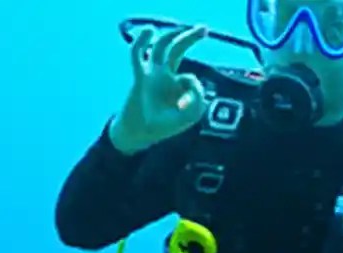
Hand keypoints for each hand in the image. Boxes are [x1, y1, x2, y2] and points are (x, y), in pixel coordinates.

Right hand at [109, 25, 210, 154]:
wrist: (140, 133)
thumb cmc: (164, 125)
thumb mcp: (188, 117)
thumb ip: (197, 101)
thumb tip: (189, 80)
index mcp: (179, 85)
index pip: (190, 79)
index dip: (192, 90)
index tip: (183, 107)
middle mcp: (166, 75)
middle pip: (178, 49)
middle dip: (191, 37)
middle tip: (204, 29)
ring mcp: (152, 73)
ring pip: (162, 47)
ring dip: (171, 35)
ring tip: (179, 29)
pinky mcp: (139, 76)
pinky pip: (137, 54)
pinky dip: (142, 42)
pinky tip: (149, 31)